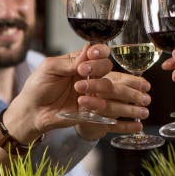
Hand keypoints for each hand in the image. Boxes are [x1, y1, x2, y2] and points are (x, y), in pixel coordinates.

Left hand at [5, 44, 150, 141]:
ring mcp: (92, 97)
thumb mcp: (49, 69)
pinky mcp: (90, 114)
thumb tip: (88, 50)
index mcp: (80, 65)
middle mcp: (90, 80)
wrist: (30, 112)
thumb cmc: (37, 87)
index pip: (98, 56)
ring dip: (129, 100)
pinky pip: (110, 119)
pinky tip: (139, 125)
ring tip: (144, 104)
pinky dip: (124, 124)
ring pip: (115, 97)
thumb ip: (69, 61)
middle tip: (82, 83)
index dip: (98, 55)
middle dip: (105, 76)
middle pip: (109, 75)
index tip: (89, 58)